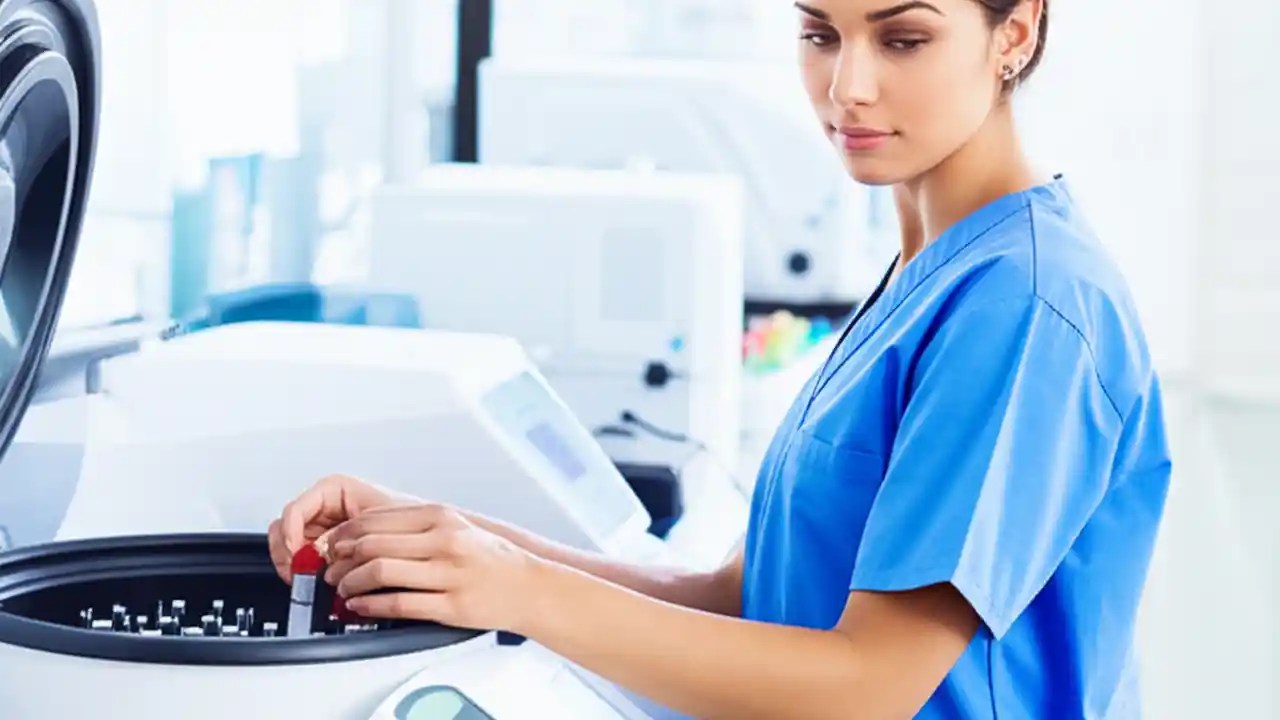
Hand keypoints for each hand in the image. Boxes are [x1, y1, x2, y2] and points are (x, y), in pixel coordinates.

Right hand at [267, 474, 412, 583]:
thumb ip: (350, 536)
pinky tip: (321, 581)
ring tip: (312, 580)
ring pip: (289, 546)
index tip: (298, 555)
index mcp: (334, 490)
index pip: (295, 509)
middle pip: (285, 528)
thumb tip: (321, 558)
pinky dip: (305, 573)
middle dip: (288, 553)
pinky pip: (302, 561)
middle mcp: (325, 508)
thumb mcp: (381, 522)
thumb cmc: (413, 520)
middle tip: (299, 574)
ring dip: (295, 566)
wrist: (429, 536)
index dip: (291, 534)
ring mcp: (323, 529)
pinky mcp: (326, 550)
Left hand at [324, 503, 545, 632]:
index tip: (334, 543)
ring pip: (380, 573)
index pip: (377, 519)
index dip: (346, 533)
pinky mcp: (450, 606)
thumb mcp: (457, 527)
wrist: (528, 587)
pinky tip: (360, 606)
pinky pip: (398, 604)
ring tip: (344, 589)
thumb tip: (367, 533)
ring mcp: (448, 574)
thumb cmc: (491, 560)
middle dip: (342, 559)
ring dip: (352, 583)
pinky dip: (370, 606)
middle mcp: (444, 541)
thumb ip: (416, 527)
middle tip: (332, 568)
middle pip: (373, 544)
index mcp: (442, 517)